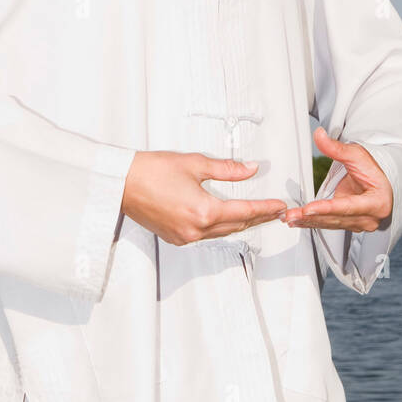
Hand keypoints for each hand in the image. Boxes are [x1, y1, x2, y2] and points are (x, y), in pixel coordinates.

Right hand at [122, 149, 286, 245]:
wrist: (121, 183)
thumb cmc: (152, 170)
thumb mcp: (194, 163)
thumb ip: (227, 169)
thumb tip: (250, 169)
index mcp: (203, 211)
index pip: (245, 212)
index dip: (266, 208)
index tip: (280, 206)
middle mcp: (196, 230)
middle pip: (236, 225)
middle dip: (258, 218)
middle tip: (275, 211)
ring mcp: (185, 237)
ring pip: (222, 232)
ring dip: (240, 223)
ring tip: (256, 215)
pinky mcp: (175, 238)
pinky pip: (206, 235)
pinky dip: (220, 227)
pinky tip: (225, 218)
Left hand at [281, 128, 393, 230]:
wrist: (377, 184)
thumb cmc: (371, 171)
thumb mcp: (356, 155)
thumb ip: (336, 148)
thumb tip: (319, 135)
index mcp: (377, 203)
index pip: (348, 207)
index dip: (327, 208)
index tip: (308, 209)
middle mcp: (369, 219)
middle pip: (335, 218)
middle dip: (311, 217)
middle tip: (291, 215)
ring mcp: (359, 225)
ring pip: (329, 223)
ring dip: (308, 221)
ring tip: (289, 218)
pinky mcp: (348, 226)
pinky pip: (328, 224)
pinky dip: (312, 222)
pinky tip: (297, 221)